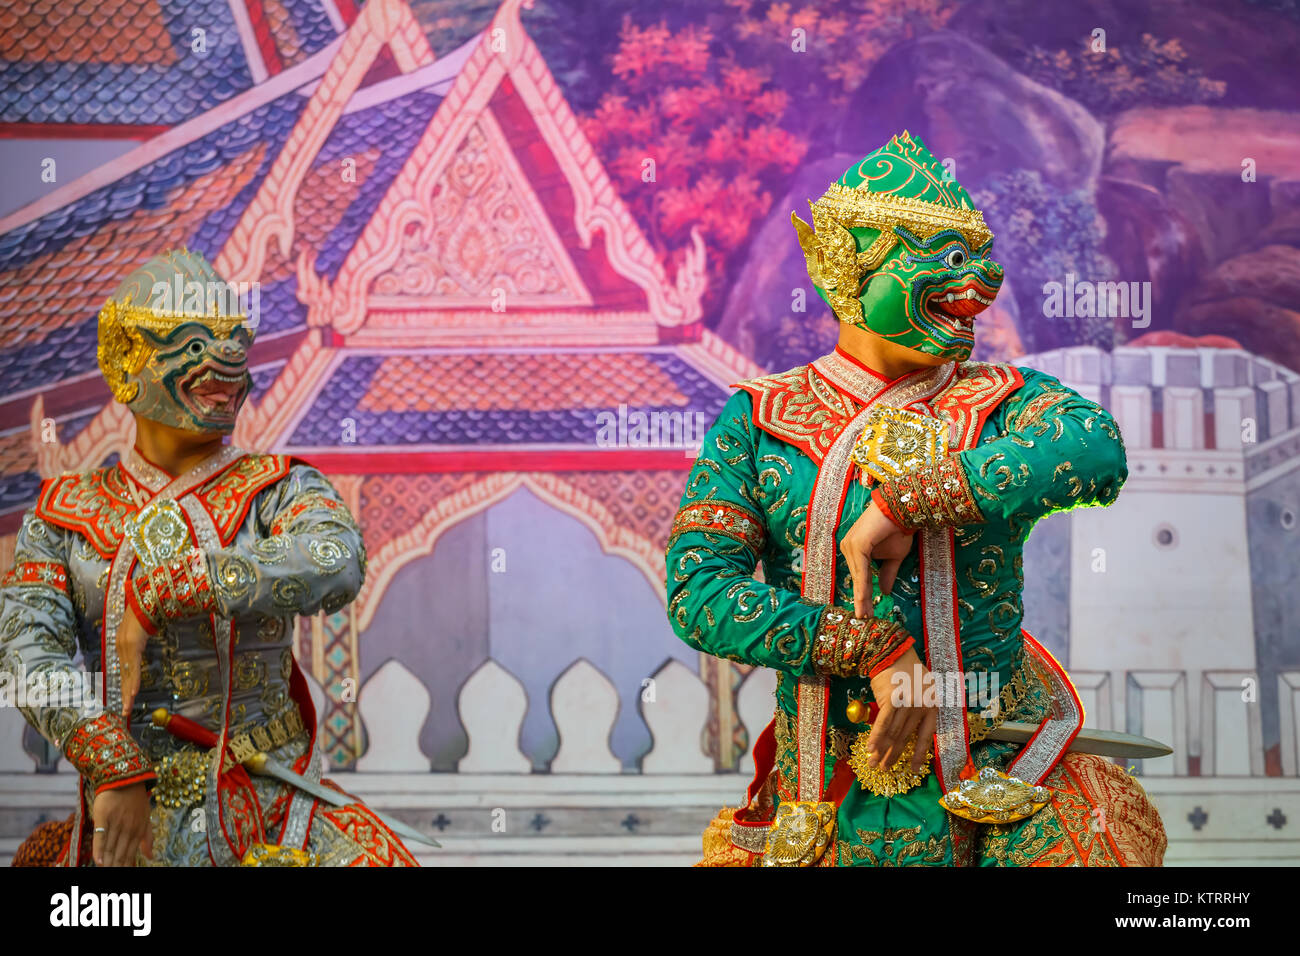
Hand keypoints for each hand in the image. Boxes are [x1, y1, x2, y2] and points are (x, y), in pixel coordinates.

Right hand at [91, 782, 153, 866]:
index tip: (123, 874)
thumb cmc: (135, 799)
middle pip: (120, 853)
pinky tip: (98, 861)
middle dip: (116, 867)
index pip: (131, 854)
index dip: (126, 866)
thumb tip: (151, 857)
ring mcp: (116, 823)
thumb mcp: (146, 817)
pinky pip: (101, 836)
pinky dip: (99, 850)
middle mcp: (128, 828)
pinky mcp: (104, 817)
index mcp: (139, 829)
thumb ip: (148, 837)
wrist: (124, 778)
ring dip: (108, 862)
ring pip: (111, 847)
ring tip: (105, 872)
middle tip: (111, 876)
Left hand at [115, 609, 147, 717]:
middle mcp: (122, 648)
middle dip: (125, 694)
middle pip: (124, 676)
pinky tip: (132, 692)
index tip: (126, 699)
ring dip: (128, 692)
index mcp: (124, 645)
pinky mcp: (132, 645)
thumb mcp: (143, 626)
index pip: (125, 670)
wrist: (145, 598)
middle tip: (125, 712)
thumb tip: (146, 637)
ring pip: (128, 674)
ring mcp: (126, 647)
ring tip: (128, 708)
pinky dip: (133, 680)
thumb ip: (142, 634)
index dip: (126, 685)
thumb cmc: (146, 609)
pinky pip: (134, 667)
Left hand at [839, 501, 914, 617]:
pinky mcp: (857, 544)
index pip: (859, 576)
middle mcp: (848, 546)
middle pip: (856, 578)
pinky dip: (863, 584)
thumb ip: (886, 574)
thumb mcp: (893, 557)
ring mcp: (850, 544)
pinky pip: (861, 569)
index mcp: (854, 550)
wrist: (903, 511)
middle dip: (861, 599)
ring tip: (865, 613)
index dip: (863, 594)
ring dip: (862, 596)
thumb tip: (884, 592)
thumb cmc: (898, 530)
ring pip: (858, 576)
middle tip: (864, 618)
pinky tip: (864, 598)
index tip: (866, 613)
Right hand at [864, 647, 936, 774]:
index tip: (914, 770)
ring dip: (882, 751)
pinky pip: (882, 723)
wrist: (894, 652)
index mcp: (932, 707)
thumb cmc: (908, 670)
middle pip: (904, 737)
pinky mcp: (891, 700)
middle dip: (893, 756)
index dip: (919, 755)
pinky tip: (870, 749)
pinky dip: (875, 737)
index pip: (926, 737)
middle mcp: (921, 708)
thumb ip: (920, 710)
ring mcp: (906, 704)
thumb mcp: (923, 689)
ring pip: (893, 733)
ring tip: (873, 764)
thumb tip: (908, 732)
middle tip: (884, 770)